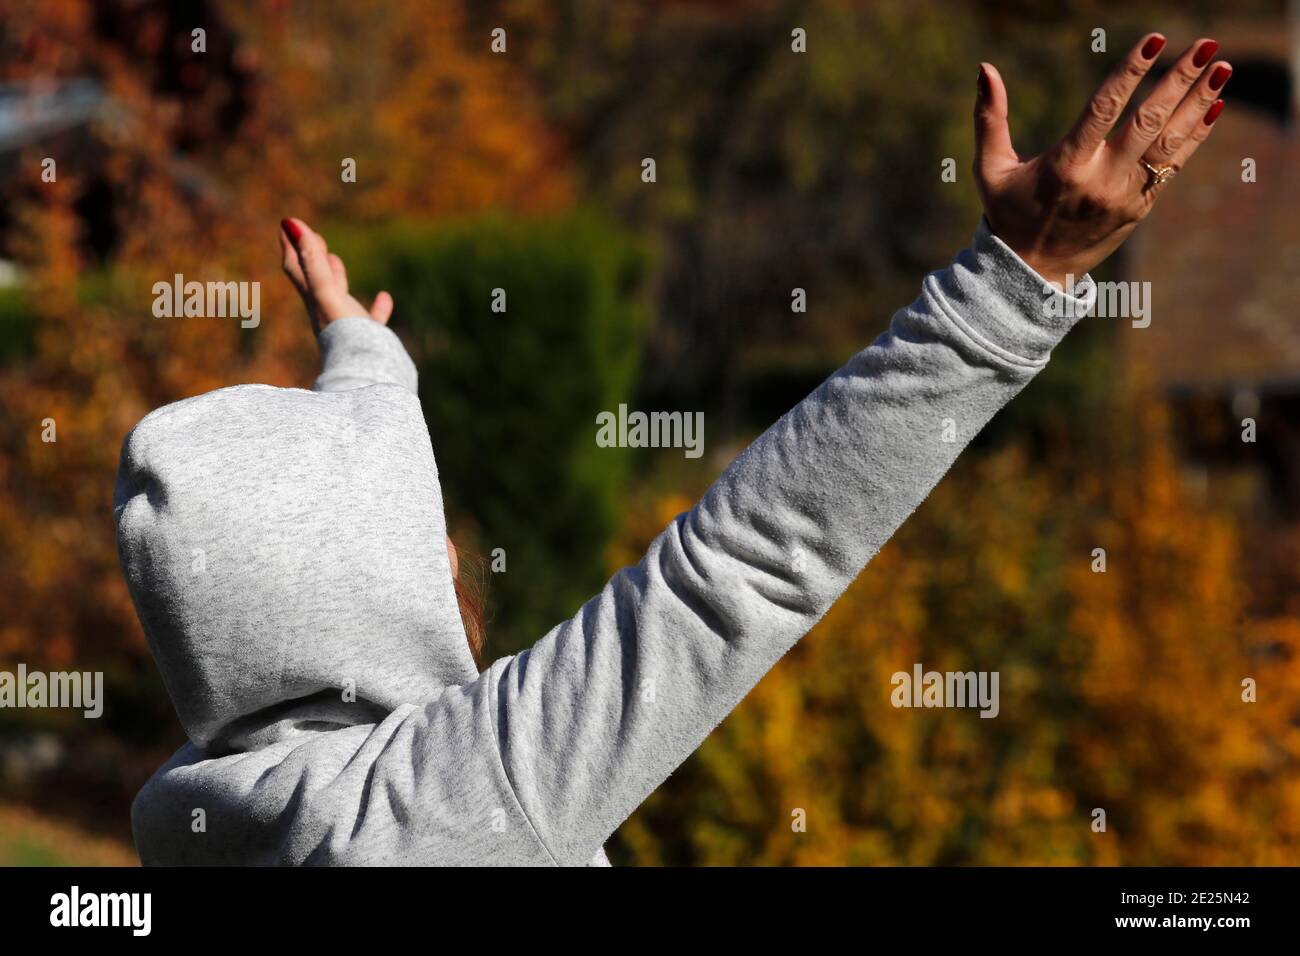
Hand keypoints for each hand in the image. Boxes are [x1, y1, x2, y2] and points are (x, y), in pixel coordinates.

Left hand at [279, 217, 393, 333]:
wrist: (366, 373)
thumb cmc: (344, 332)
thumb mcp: (326, 291)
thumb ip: (311, 259)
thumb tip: (290, 223)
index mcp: (314, 300)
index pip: (296, 266)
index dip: (290, 244)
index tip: (285, 222)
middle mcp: (326, 311)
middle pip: (312, 278)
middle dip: (309, 255)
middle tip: (307, 234)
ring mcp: (347, 325)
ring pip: (338, 296)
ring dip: (336, 276)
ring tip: (335, 258)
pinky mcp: (368, 338)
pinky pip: (371, 318)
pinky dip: (376, 306)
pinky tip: (385, 297)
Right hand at [974, 34, 1228, 288]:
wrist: (1031, 272)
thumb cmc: (1008, 213)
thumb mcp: (990, 169)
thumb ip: (989, 117)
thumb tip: (985, 68)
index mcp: (1065, 165)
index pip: (1104, 109)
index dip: (1131, 72)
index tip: (1156, 39)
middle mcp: (1100, 180)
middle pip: (1148, 122)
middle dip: (1180, 81)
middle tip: (1207, 45)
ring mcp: (1124, 196)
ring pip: (1169, 143)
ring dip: (1198, 103)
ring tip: (1222, 69)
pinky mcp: (1139, 208)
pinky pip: (1173, 166)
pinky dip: (1195, 136)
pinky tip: (1214, 107)